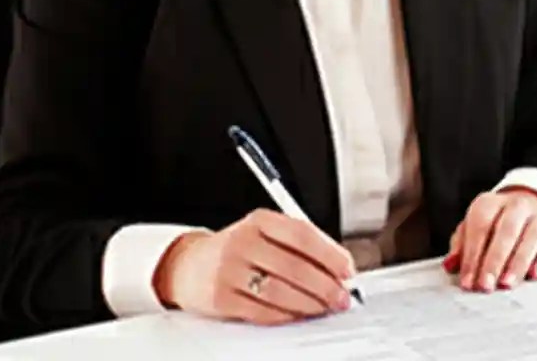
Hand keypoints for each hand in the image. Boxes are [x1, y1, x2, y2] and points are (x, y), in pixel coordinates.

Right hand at [152, 209, 356, 324]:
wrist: (189, 265)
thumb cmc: (237, 249)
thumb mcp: (264, 233)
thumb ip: (299, 245)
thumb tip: (338, 267)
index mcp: (259, 221)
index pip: (303, 235)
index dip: (330, 254)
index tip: (347, 270)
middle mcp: (243, 242)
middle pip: (294, 267)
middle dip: (326, 286)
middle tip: (341, 296)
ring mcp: (229, 271)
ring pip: (281, 292)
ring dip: (310, 304)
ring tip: (324, 307)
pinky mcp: (221, 298)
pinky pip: (262, 311)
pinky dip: (286, 315)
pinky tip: (298, 314)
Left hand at [442, 189, 536, 291]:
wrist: (531, 204)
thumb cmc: (497, 223)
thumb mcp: (474, 228)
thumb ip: (461, 246)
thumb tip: (450, 264)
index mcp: (490, 204)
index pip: (480, 227)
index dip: (472, 255)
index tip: (467, 281)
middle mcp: (517, 206)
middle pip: (505, 231)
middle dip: (494, 261)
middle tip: (485, 285)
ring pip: (531, 237)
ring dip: (518, 262)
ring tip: (507, 283)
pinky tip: (535, 274)